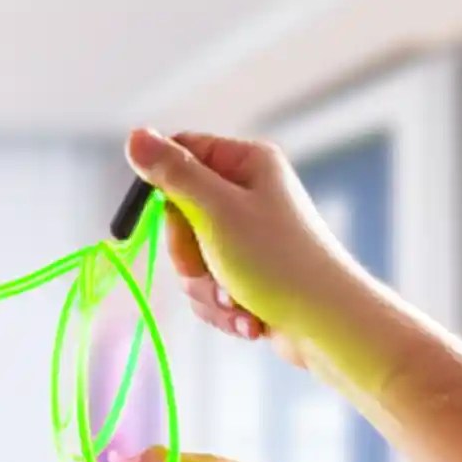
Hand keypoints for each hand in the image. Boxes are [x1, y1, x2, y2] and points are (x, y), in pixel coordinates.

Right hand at [125, 128, 359, 365]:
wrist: (327, 325)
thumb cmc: (277, 262)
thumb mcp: (216, 211)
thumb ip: (172, 174)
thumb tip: (134, 136)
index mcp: (246, 164)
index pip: (180, 154)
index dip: (163, 187)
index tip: (167, 218)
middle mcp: (248, 193)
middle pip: (178, 214)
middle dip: (187, 255)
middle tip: (207, 269)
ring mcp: (248, 235)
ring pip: (190, 256)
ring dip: (204, 287)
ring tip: (236, 301)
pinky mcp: (248, 271)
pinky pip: (207, 284)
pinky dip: (219, 304)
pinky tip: (247, 318)